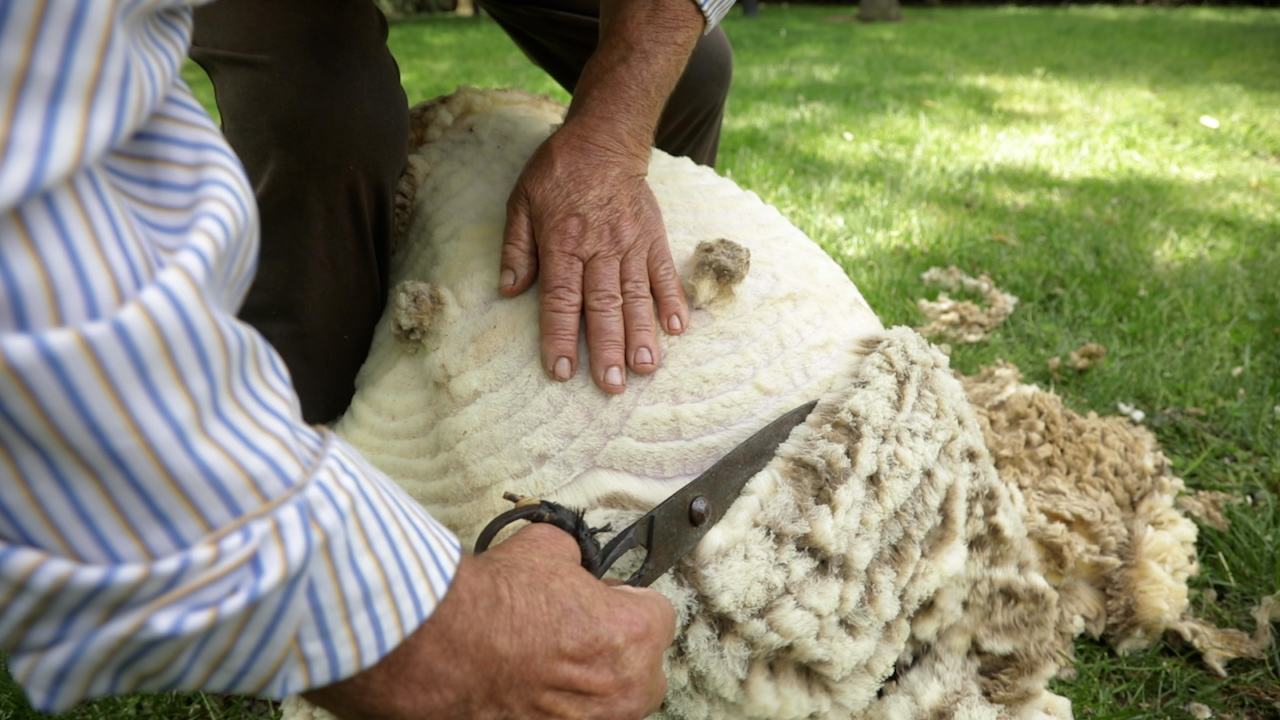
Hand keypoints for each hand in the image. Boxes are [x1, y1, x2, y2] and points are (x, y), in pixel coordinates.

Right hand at [303, 523, 675, 719]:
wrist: (439, 646)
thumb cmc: (493, 602)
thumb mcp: (547, 548)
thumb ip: (575, 557)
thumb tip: (570, 558)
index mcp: (636, 635)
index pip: (659, 613)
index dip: (625, 600)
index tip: (603, 596)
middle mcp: (623, 689)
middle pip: (643, 667)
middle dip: (617, 647)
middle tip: (576, 627)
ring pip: (609, 701)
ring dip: (587, 680)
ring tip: (545, 657)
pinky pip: (571, 717)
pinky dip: (556, 704)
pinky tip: (525, 681)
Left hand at [499, 118, 688, 393]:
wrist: (603, 140)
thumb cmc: (556, 173)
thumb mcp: (521, 203)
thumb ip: (516, 249)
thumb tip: (510, 291)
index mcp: (562, 243)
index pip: (561, 299)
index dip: (561, 337)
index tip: (561, 371)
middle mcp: (599, 248)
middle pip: (603, 306)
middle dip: (607, 348)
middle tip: (612, 385)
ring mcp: (630, 244)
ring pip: (636, 296)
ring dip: (641, 335)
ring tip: (646, 368)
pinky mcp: (653, 238)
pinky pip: (664, 273)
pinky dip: (672, 301)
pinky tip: (677, 329)